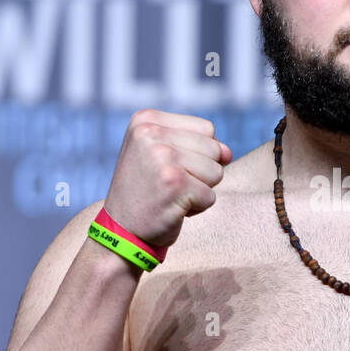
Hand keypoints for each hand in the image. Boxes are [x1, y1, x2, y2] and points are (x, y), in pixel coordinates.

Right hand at [103, 109, 232, 249]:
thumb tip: (228, 153)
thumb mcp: (162, 153)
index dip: (198, 153)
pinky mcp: (175, 184)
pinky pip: (211, 196)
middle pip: (214, 149)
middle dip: (200, 172)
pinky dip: (197, 208)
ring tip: (170, 195)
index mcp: (146, 120)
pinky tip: (171, 208)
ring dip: (199, 190)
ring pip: (217, 172)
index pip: (207, 129)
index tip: (167, 167)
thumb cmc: (147, 191)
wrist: (121, 230)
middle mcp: (151, 133)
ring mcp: (163, 157)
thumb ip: (198, 145)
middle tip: (168, 184)